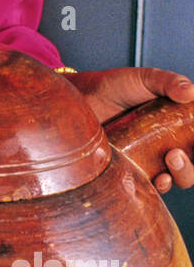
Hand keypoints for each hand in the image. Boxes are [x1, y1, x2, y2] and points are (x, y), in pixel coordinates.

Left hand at [69, 67, 193, 192]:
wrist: (82, 97)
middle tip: (175, 154)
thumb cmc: (115, 86)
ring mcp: (149, 160)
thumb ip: (169, 82)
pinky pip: (147, 187)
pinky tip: (155, 179)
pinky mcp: (130, 170)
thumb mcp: (146, 79)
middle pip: (191, 166)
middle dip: (189, 167)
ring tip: (169, 163)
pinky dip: (155, 187)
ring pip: (174, 179)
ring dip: (179, 176)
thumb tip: (191, 92)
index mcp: (177, 124)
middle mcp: (167, 144)